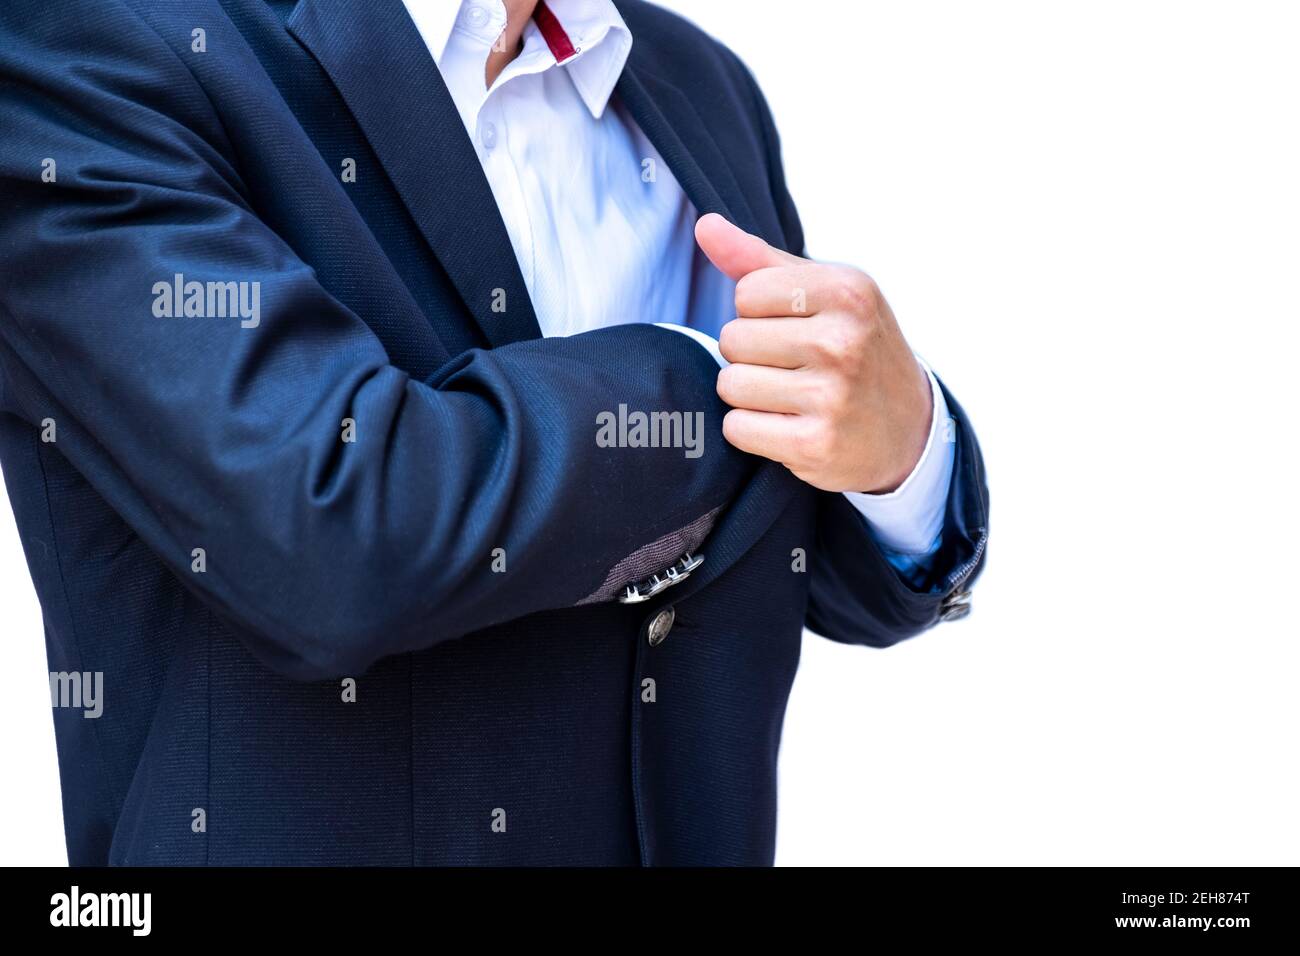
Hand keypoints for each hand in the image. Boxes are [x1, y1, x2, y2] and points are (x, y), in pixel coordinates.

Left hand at [695, 213, 932, 493]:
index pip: (746, 292)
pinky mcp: (814, 444)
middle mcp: (842, 340)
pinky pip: (737, 428)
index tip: (794, 328)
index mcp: (847, 291)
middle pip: (732, 339)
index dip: (757, 314)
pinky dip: (752, 431)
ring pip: (730, 384)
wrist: (909, 428)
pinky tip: (787, 426)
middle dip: (750, 356)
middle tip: (793, 368)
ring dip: (748, 395)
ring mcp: (831, 396)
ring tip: (790, 396)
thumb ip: (759, 260)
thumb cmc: (854, 349)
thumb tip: (704, 225)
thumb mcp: (824, 294)